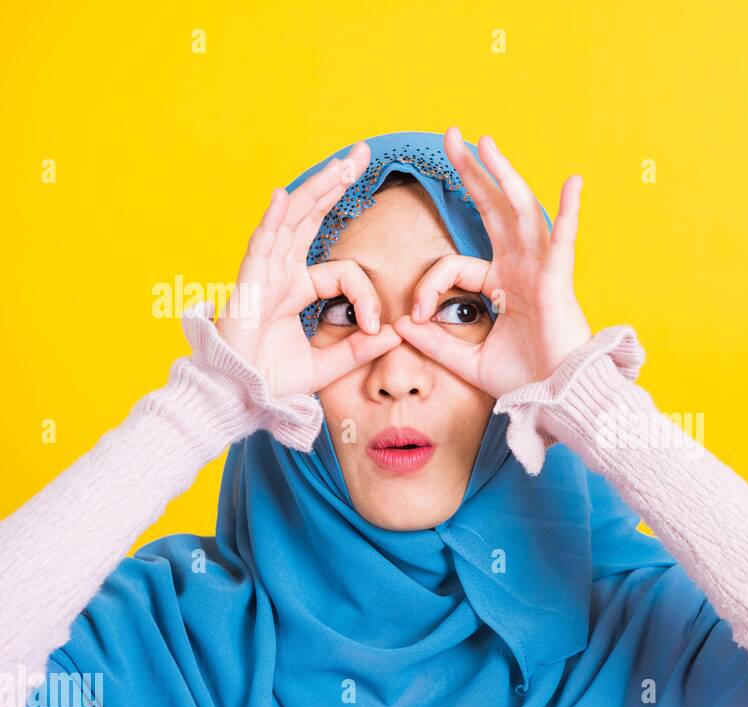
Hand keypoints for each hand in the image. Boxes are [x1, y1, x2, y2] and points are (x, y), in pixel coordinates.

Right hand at [217, 140, 401, 399]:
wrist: (237, 396)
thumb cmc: (271, 379)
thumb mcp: (327, 364)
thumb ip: (359, 349)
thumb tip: (396, 334)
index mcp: (297, 287)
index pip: (343, 272)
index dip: (366, 295)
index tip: (376, 326)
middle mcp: (280, 271)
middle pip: (311, 216)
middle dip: (336, 184)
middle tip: (361, 154)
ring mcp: (263, 272)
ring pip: (292, 220)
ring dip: (316, 189)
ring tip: (341, 163)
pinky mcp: (248, 283)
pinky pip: (261, 245)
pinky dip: (271, 220)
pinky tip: (281, 196)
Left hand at [393, 126, 592, 398]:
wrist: (557, 400)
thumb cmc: (524, 380)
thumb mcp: (467, 361)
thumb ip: (434, 342)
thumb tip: (399, 324)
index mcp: (503, 283)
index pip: (454, 265)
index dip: (429, 286)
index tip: (416, 316)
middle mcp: (522, 268)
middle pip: (494, 209)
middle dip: (472, 172)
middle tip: (451, 136)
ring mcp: (541, 270)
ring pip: (521, 212)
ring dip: (503, 175)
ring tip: (485, 142)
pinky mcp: (558, 281)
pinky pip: (564, 240)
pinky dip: (569, 211)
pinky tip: (573, 182)